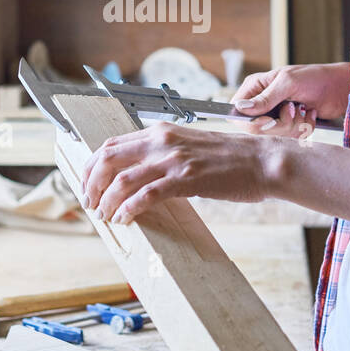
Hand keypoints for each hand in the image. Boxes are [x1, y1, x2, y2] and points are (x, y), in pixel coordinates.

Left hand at [80, 122, 268, 224]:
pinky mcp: (186, 178)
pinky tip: (125, 219)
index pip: (111, 145)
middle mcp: (162, 140)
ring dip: (107, 201)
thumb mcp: (190, 147)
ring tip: (104, 216)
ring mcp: (173, 159)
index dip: (91, 167)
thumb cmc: (231, 158)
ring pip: (122, 179)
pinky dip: (129, 209)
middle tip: (89, 204)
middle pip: (108, 159)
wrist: (263, 161)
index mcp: (160, 131)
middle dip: (91, 184)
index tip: (86, 185)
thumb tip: (140, 175)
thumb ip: (164, 154)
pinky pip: (146, 195)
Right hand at [230, 63, 349, 137]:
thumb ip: (265, 98)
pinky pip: (290, 137)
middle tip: (293, 109)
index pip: (238, 112)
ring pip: (275, 135)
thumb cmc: (314, 77)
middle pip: (257, 128)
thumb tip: (241, 107)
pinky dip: (304, 128)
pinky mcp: (290, 124)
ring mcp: (277, 115)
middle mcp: (263, 102)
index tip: (268, 121)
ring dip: (294, 125)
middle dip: (279, 123)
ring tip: (304, 109)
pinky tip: (310, 114)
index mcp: (255, 88)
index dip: (250, 122)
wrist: (340, 87)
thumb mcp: (288, 83)